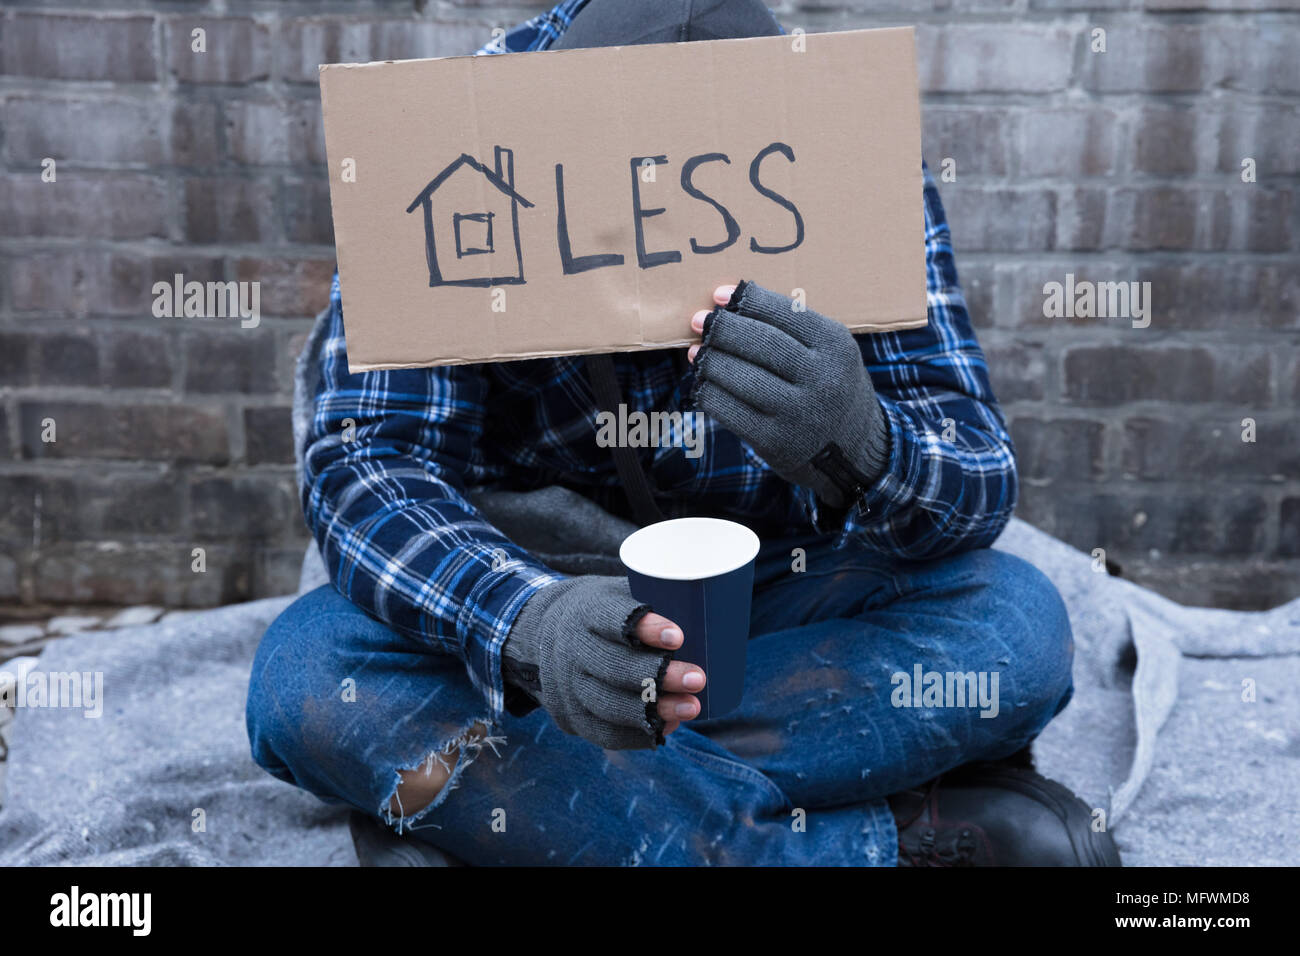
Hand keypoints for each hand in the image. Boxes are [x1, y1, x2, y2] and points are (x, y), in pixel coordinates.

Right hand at [503, 576, 705, 749]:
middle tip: (699, 678)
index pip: (612, 620)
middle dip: (659, 676)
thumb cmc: (603, 611)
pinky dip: (639, 733)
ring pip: (611, 704)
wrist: (545, 634)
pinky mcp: (572, 717)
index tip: (678, 637)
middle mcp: (570, 650)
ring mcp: (568, 687)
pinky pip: (606, 733)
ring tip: (692, 707)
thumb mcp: (617, 592)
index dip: (644, 629)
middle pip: (614, 668)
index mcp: (585, 611)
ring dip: (655, 709)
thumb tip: (716, 610)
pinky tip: (667, 725)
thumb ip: (653, 600)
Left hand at [687, 280, 889, 507]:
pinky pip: (730, 411)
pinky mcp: (776, 442)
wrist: (854, 450)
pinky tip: (704, 384)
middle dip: (722, 329)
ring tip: (697, 353)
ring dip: (710, 361)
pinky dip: (710, 393)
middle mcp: (822, 378)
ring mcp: (799, 413)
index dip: (747, 301)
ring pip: (741, 376)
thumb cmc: (831, 387)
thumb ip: (790, 328)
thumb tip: (725, 303)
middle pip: (760, 343)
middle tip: (698, 322)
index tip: (718, 296)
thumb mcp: (830, 351)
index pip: (785, 312)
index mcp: (836, 345)